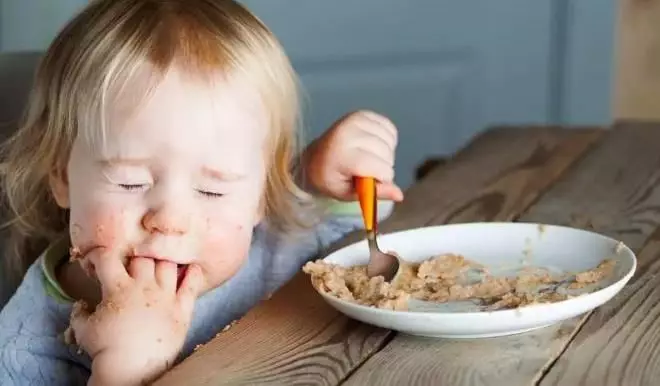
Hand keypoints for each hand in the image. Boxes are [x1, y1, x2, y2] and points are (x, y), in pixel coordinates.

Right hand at [68, 249, 203, 384]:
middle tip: (133, 267)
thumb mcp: (83, 330)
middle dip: (135, 258)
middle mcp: (144, 286)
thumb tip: (79, 304)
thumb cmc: (105, 348)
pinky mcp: (182, 309)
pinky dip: (194, 275)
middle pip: (142, 258)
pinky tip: (194, 268)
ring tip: (160, 266)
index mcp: (118, 288)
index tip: (100, 261)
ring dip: (163, 262)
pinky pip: (192, 286)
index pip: (108, 258)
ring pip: (168, 266)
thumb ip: (79, 313)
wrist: (132, 367)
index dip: (102, 255)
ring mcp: (166, 296)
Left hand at [302, 110, 403, 201]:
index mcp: (342, 154)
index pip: (380, 167)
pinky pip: (390, 129)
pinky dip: (387, 140)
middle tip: (365, 170)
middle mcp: (348, 132)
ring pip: (390, 142)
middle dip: (383, 167)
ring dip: (386, 154)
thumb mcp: (347, 193)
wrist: (313, 158)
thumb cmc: (329, 179)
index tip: (369, 181)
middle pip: (387, 155)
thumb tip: (399, 195)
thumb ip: (374, 194)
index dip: (382, 178)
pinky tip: (372, 146)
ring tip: (367, 158)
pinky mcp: (363, 114)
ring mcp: (355, 120)